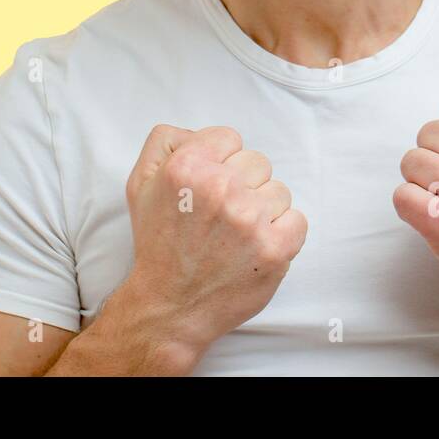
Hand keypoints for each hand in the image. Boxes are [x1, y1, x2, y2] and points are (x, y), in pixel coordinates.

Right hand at [122, 124, 307, 355]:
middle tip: (220, 215)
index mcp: (187, 167)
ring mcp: (250, 220)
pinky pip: (297, 220)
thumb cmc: (159, 243)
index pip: (230, 137)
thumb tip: (200, 133)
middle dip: (242, 185)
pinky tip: (255, 246)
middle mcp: (219, 188)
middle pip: (257, 162)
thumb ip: (166, 142)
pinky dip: (283, 233)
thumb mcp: (141, 183)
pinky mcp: (275, 249)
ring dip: (263, 210)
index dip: (220, 162)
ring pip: (279, 191)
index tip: (209, 187)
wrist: (170, 306)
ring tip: (236, 234)